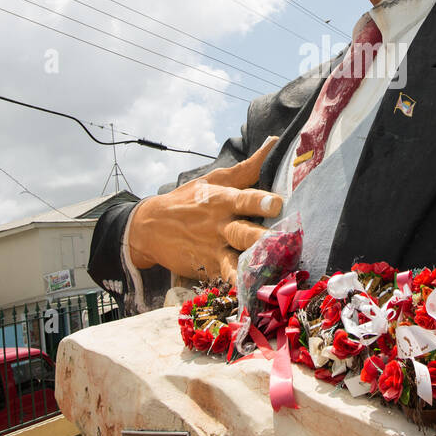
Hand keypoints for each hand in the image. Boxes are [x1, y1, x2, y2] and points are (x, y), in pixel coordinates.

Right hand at [125, 136, 282, 284]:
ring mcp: (215, 249)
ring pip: (237, 258)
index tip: (278, 203)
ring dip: (255, 264)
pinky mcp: (209, 268)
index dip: (261, 201)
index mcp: (223, 200)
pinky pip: (227, 277)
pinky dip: (238, 285)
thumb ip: (248, 167)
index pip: (244, 199)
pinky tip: (251, 294)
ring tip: (275, 270)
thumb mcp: (214, 180)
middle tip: (285, 240)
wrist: (150, 227)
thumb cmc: (189, 200)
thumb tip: (275, 141)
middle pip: (244, 232)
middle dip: (263, 237)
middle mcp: (220, 225)